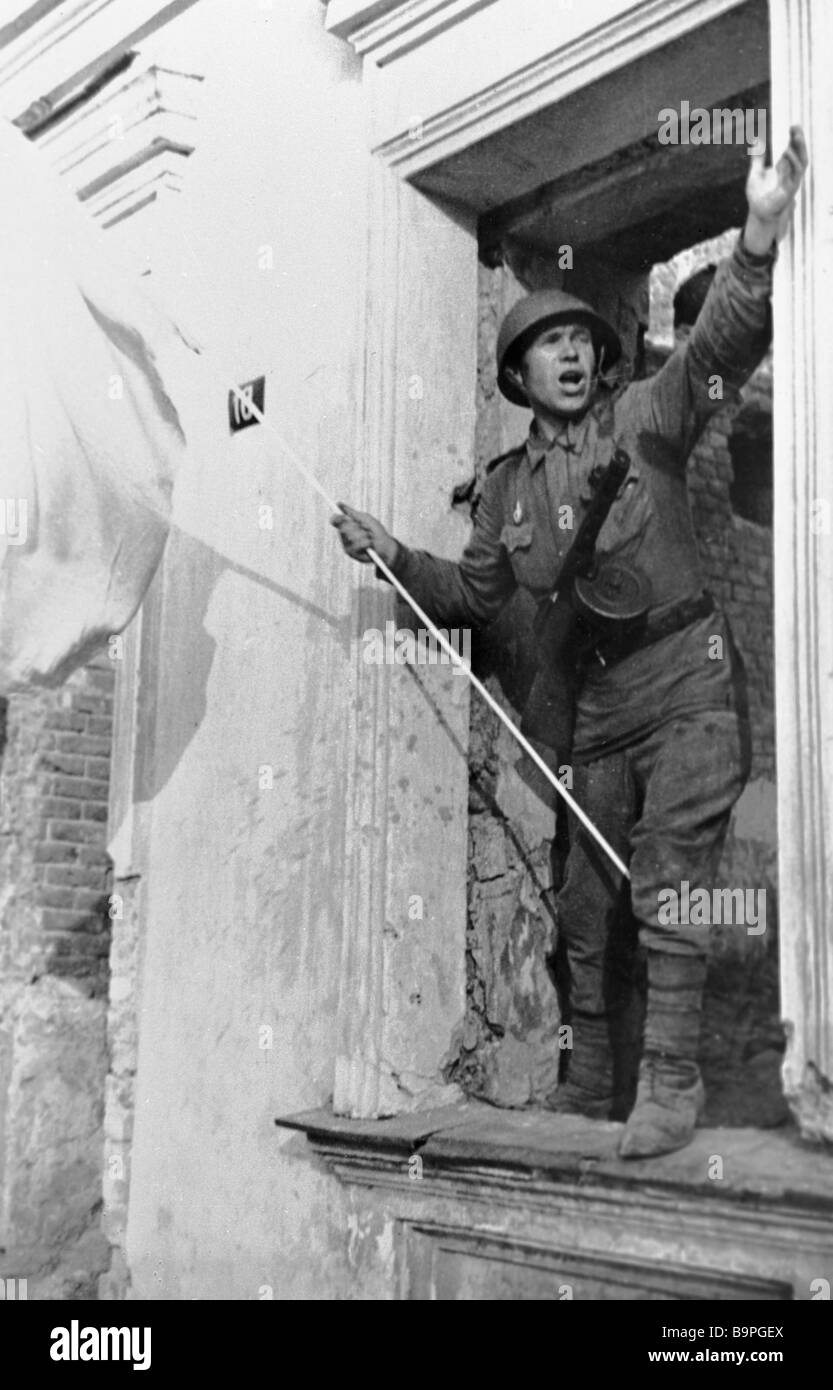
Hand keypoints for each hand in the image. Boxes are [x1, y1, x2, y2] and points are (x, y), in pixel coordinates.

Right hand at [330, 503, 397, 566]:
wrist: (385, 546)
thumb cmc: (376, 531)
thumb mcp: (365, 519)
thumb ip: (352, 513)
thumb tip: (338, 503)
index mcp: (346, 525)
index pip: (336, 520)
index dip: (337, 518)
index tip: (343, 517)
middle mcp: (344, 535)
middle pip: (343, 527)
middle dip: (356, 526)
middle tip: (365, 527)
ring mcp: (346, 545)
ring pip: (351, 536)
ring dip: (364, 535)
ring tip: (370, 537)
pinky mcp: (351, 553)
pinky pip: (357, 544)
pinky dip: (366, 542)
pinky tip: (370, 545)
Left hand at [744, 124, 807, 251]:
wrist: (757, 213)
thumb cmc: (758, 195)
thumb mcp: (755, 173)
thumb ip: (757, 158)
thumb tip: (756, 140)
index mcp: (785, 167)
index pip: (793, 149)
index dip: (794, 137)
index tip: (792, 125)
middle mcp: (792, 174)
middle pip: (800, 154)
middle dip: (799, 141)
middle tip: (795, 128)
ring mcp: (792, 183)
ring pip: (800, 165)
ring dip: (797, 152)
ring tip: (792, 140)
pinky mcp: (789, 192)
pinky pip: (793, 178)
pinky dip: (790, 167)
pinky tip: (785, 158)